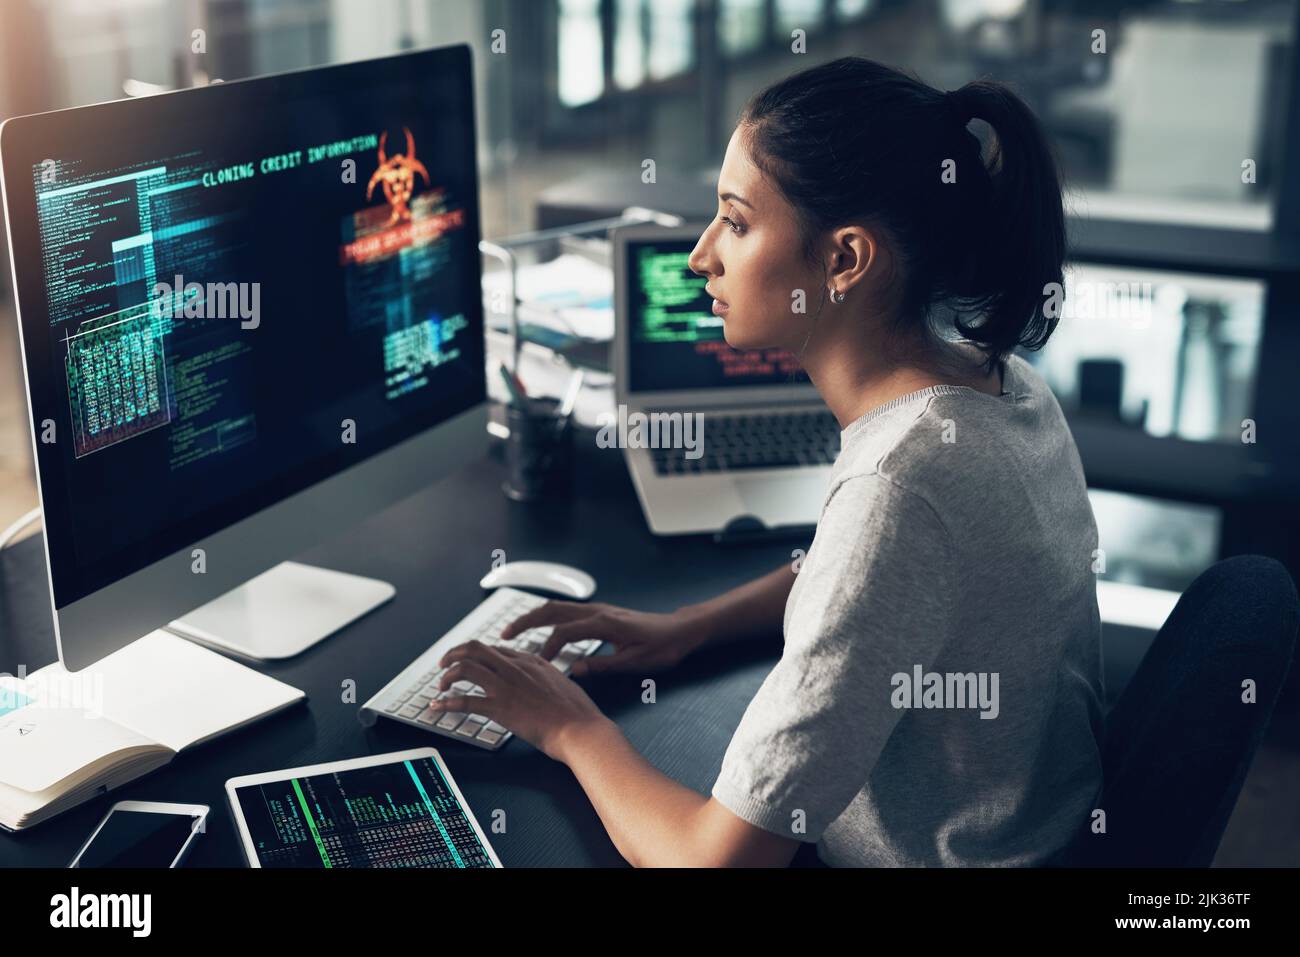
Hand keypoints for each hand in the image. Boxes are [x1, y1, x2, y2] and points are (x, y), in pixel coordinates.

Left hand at [430, 640, 609, 761]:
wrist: (581, 729)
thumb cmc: (577, 713)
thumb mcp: (562, 683)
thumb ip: (545, 677)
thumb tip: (540, 681)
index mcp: (532, 661)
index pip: (496, 649)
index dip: (477, 654)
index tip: (469, 661)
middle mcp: (516, 668)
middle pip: (475, 649)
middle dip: (455, 653)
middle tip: (445, 664)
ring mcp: (507, 686)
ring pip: (465, 668)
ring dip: (448, 675)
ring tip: (441, 685)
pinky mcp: (500, 708)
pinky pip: (465, 700)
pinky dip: (446, 703)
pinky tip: (438, 707)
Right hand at [500, 600, 709, 676]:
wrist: (679, 631)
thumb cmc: (661, 647)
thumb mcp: (634, 662)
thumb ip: (602, 665)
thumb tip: (575, 670)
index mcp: (604, 623)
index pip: (564, 632)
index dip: (546, 648)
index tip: (537, 665)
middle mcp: (597, 611)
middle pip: (552, 611)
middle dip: (525, 621)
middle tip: (503, 635)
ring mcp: (598, 609)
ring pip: (557, 608)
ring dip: (533, 617)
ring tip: (513, 631)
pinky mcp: (600, 613)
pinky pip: (567, 611)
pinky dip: (548, 618)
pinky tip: (540, 630)